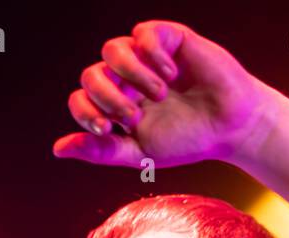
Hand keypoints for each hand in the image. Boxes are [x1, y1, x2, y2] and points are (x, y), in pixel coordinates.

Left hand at [52, 21, 272, 168]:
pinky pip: (143, 33)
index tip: (108, 128)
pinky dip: (152, 54)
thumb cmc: (187, 141)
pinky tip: (172, 73)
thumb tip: (57, 149)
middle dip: (108, 97)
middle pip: (91, 75)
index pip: (81, 100)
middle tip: (135, 117)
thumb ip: (102, 150)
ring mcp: (145, 56)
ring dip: (130, 74)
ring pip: (112, 49)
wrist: (230, 127)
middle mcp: (125, 79)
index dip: (86, 112)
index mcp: (115, 106)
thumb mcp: (140, 153)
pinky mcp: (168, 38)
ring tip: (158, 95)